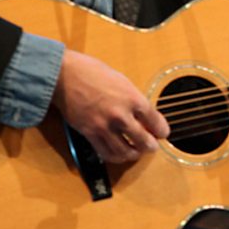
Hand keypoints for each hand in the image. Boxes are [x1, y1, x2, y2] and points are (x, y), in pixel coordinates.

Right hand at [51, 49, 168, 162]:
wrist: (66, 75)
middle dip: (151, 146)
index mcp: (133, 99)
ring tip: (135, 152)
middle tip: (152, 146)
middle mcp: (121, 115)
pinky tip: (118, 154)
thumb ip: (133, 99)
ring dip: (133, 154)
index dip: (162, 131)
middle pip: (144, 141)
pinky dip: (115, 156)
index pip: (156, 122)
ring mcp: (105, 126)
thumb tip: (143, 114)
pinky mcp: (90, 133)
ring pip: (126, 151)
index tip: (163, 133)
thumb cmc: (93, 72)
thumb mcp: (122, 81)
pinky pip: (106, 153)